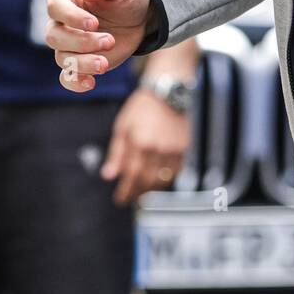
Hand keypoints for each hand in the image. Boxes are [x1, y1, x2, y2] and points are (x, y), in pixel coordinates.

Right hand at [45, 0, 153, 92]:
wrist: (139, 14)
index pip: (55, 6)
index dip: (71, 17)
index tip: (94, 23)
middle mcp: (61, 21)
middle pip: (55, 36)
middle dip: (81, 42)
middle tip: (109, 41)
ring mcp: (69, 43)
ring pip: (62, 58)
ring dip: (83, 62)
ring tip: (105, 64)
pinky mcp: (80, 61)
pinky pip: (67, 77)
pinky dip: (75, 82)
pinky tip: (91, 84)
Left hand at [100, 88, 189, 205]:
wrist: (168, 93)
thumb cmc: (142, 107)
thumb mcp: (122, 127)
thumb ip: (116, 153)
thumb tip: (109, 175)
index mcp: (140, 143)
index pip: (131, 176)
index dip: (125, 192)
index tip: (120, 200)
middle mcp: (158, 149)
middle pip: (147, 182)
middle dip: (138, 194)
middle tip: (131, 198)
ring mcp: (173, 150)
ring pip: (163, 180)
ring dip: (152, 189)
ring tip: (143, 190)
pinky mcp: (184, 148)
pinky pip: (175, 172)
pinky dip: (166, 179)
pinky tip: (158, 178)